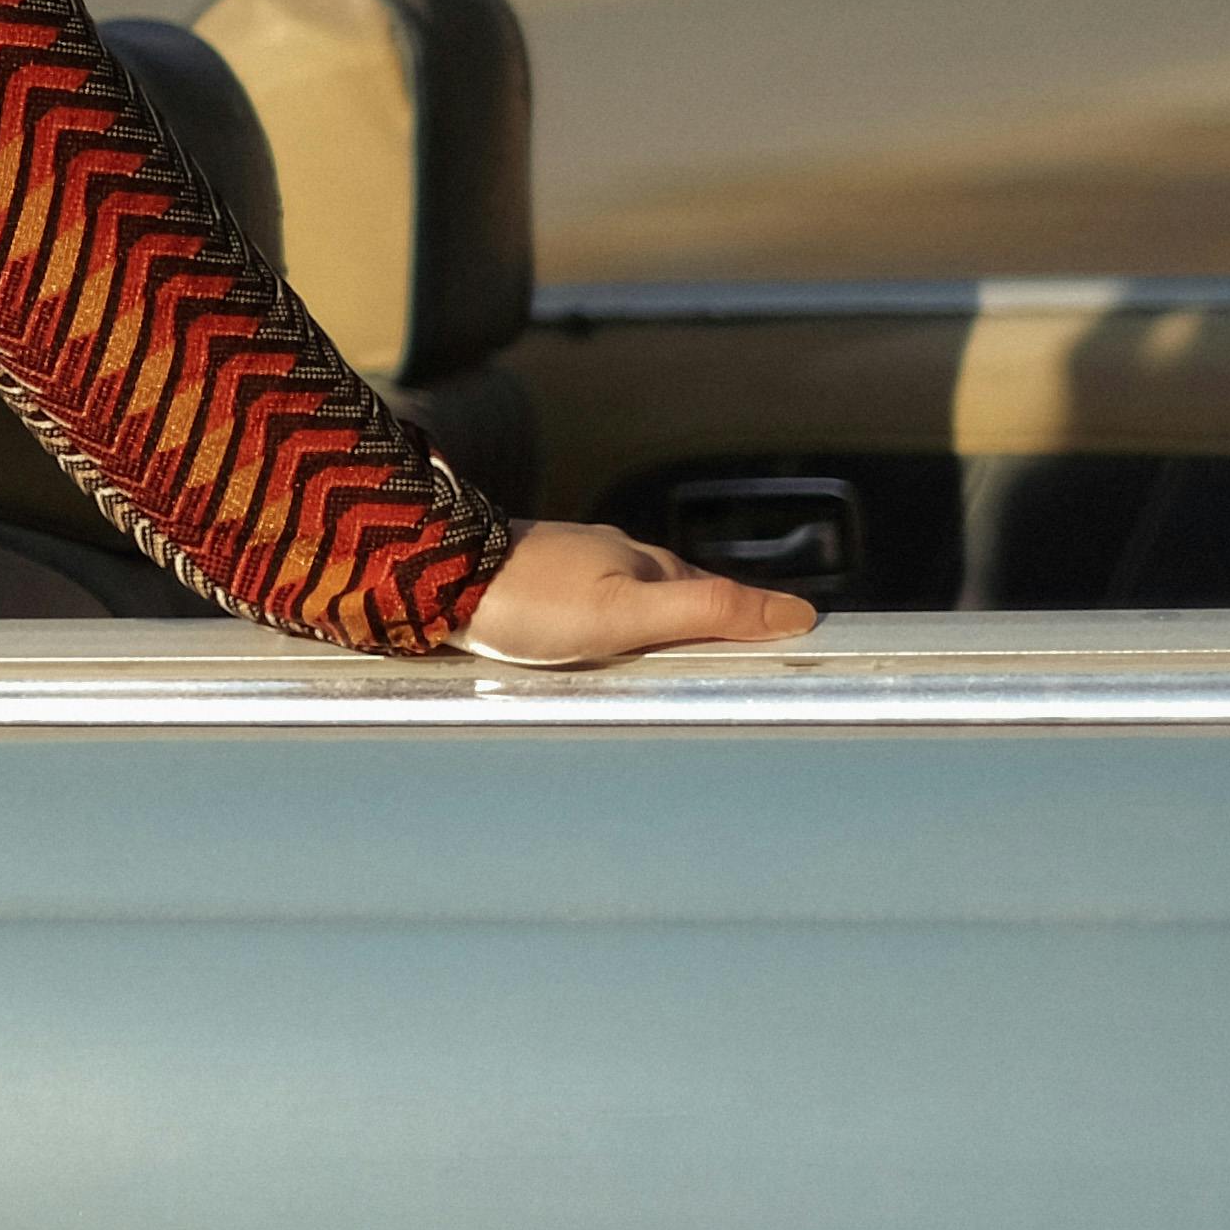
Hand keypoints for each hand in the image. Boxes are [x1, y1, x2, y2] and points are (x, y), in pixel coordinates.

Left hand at [456, 520, 818, 666]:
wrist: (434, 578)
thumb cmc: (528, 600)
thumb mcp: (630, 614)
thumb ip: (708, 611)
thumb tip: (795, 612)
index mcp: (646, 563)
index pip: (722, 597)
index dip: (753, 623)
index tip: (787, 649)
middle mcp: (613, 557)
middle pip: (678, 601)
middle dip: (703, 631)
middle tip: (727, 673)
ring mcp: (572, 566)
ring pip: (631, 605)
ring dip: (651, 634)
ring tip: (665, 672)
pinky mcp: (534, 582)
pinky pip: (588, 611)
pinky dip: (606, 633)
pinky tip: (595, 653)